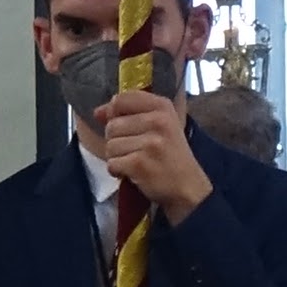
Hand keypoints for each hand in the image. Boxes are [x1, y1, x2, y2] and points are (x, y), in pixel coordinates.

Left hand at [81, 88, 210, 219]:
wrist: (188, 187)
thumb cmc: (170, 155)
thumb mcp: (160, 126)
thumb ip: (129, 114)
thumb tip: (97, 112)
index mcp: (162, 107)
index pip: (122, 99)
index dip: (114, 113)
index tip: (124, 127)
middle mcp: (158, 121)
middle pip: (112, 125)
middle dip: (117, 141)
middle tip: (135, 150)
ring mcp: (150, 143)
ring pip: (110, 146)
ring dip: (117, 158)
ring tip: (135, 162)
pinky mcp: (140, 164)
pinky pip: (112, 164)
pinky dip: (118, 171)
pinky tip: (133, 173)